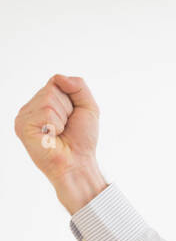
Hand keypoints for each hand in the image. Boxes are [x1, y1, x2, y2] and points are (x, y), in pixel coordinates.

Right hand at [14, 75, 106, 213]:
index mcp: (43, 101)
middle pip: (52, 90)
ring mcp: (24, 116)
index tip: (72, 117)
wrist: (78, 163)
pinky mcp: (22, 127)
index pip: (56, 81)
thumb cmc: (82, 140)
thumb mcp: (89, 107)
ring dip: (62, 118)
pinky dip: (55, 125)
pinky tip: (52, 137)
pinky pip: (45, 113)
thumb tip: (59, 77)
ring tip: (59, 133)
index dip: (71, 99)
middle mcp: (31, 107)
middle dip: (68, 109)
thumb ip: (79, 86)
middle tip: (66, 127)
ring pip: (48, 100)